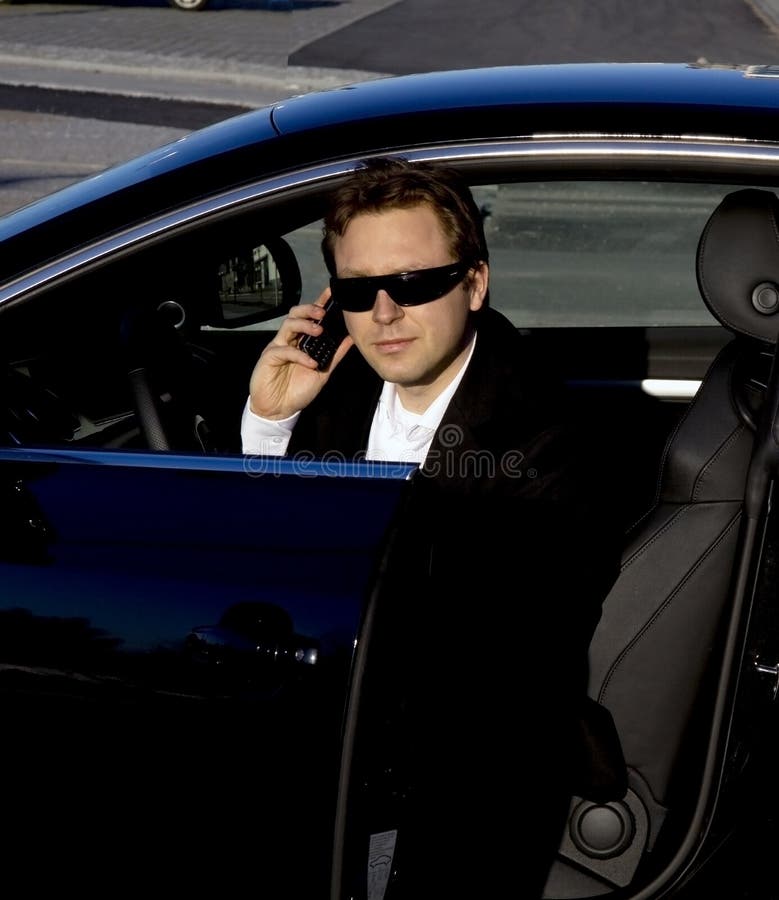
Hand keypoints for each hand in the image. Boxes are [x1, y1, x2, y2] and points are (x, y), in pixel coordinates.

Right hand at [248, 287, 353, 419]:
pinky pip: (284, 350)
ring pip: (288, 325)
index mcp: (301, 341)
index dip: (319, 304)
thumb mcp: (323, 372)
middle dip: (309, 309)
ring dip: (305, 325)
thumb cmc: (297, 390)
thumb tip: (350, 338)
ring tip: (319, 332)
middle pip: (295, 314)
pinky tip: (311, 362)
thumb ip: (335, 355)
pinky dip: (300, 355)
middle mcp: (289, 340)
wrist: (279, 409)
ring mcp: (278, 347)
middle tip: (323, 313)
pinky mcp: (269, 358)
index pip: (310, 318)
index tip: (331, 293)